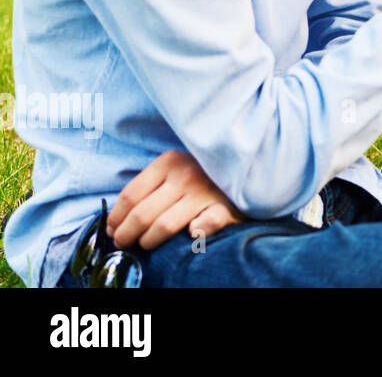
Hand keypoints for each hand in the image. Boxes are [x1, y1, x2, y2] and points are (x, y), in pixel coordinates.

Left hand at [107, 149, 243, 250]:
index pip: (130, 196)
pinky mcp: (224, 207)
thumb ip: (148, 187)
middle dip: (126, 235)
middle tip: (123, 243)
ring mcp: (205, 192)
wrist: (245, 165)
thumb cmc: (201, 173)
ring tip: (145, 244)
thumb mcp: (173, 169)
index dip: (116, 218)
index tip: (112, 230)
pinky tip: (189, 234)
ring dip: (148, 241)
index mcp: (168, 162)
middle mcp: (185, 175)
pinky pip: (204, 226)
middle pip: (142, 214)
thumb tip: (114, 221)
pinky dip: (195, 233)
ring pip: (163, 227)